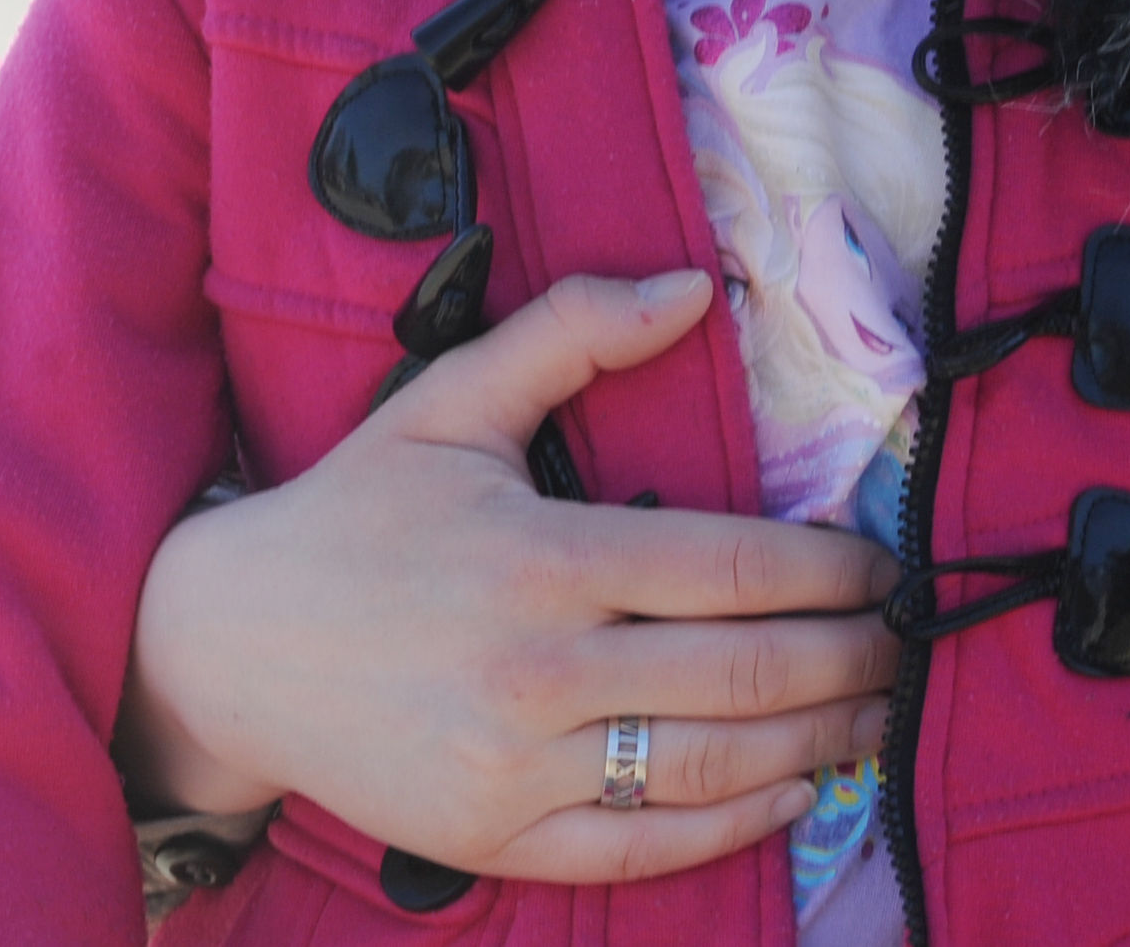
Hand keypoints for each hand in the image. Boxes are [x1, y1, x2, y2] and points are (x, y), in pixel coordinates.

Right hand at [118, 272, 900, 883]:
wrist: (225, 648)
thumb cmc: (354, 514)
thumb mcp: (452, 400)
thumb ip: (576, 330)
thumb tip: (695, 285)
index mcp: (543, 556)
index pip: (736, 571)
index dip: (834, 572)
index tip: (882, 567)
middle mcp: (537, 670)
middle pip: (747, 673)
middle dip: (851, 658)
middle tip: (904, 642)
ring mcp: (515, 767)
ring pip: (712, 765)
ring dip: (819, 740)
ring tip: (876, 711)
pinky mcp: (494, 838)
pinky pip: (641, 845)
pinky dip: (734, 826)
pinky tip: (795, 791)